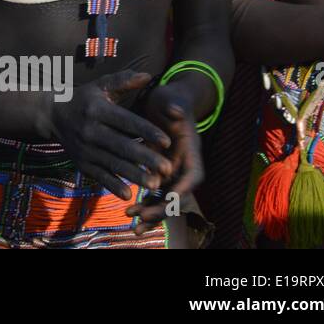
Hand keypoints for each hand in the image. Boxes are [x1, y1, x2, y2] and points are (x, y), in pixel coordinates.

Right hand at [49, 70, 172, 201]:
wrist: (52, 114)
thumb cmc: (84, 98)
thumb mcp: (100, 86)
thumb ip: (123, 81)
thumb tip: (147, 76)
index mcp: (98, 109)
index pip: (126, 121)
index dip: (146, 131)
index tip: (167, 141)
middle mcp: (90, 130)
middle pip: (122, 146)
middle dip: (145, 158)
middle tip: (167, 168)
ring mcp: (85, 148)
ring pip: (113, 164)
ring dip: (134, 175)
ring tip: (155, 184)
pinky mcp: (81, 162)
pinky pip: (98, 175)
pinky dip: (112, 185)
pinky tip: (128, 194)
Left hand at [129, 83, 203, 232]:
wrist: (165, 101)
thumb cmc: (170, 99)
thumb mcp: (172, 98)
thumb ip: (175, 106)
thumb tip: (175, 112)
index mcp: (191, 150)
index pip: (193, 175)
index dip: (182, 189)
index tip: (167, 199)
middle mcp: (183, 164)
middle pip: (178, 194)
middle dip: (162, 209)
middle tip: (142, 220)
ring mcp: (172, 170)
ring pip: (165, 198)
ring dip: (152, 213)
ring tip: (134, 226)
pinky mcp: (160, 171)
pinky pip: (154, 193)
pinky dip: (145, 204)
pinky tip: (130, 214)